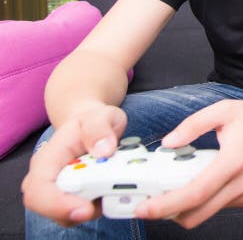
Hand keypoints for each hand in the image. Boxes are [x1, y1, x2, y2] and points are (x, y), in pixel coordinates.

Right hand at [21, 105, 126, 225]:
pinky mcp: (75, 198)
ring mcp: (60, 190)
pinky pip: (84, 212)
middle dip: (80, 210)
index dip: (56, 204)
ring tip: (115, 189)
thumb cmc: (93, 121)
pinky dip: (101, 206)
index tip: (85, 208)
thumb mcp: (101, 116)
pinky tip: (114, 191)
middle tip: (108, 199)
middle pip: (52, 208)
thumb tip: (103, 150)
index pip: (39, 189)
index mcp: (48, 158)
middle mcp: (48, 178)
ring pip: (69, 214)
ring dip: (94, 209)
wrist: (94, 124)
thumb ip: (100, 128)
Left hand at [134, 99, 242, 228]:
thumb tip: (167, 143)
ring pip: (204, 214)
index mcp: (233, 161)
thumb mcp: (222, 110)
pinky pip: (214, 207)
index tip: (144, 208)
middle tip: (146, 204)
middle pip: (196, 214)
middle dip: (167, 214)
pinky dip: (197, 203)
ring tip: (168, 189)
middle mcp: (240, 184)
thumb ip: (192, 124)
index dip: (166, 204)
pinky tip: (191, 183)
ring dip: (181, 208)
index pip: (196, 193)